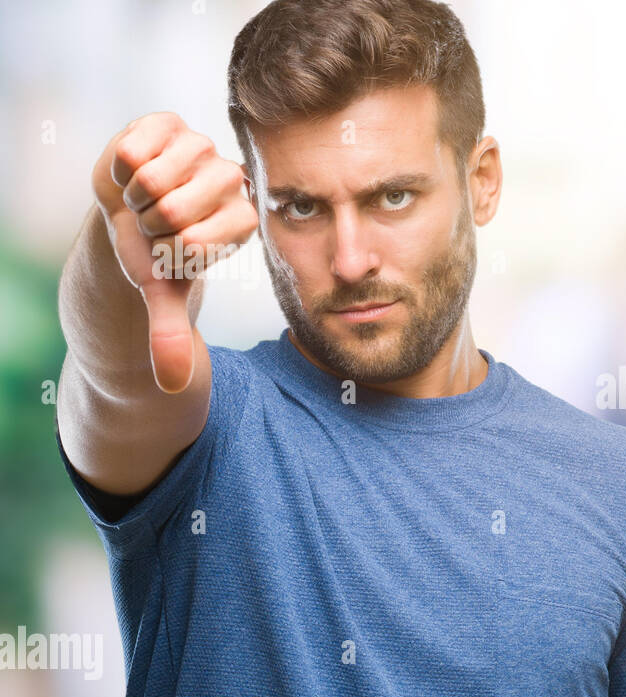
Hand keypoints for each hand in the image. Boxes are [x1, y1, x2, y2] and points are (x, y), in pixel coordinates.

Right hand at [91, 112, 256, 392]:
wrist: (130, 213)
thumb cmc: (157, 253)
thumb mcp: (163, 293)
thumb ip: (171, 334)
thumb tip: (173, 384)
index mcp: (246, 221)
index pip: (195, 243)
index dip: (167, 252)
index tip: (170, 250)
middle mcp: (234, 180)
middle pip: (173, 210)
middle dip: (149, 226)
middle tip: (154, 224)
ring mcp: (203, 147)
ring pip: (152, 178)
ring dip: (134, 196)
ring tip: (144, 200)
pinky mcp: (169, 123)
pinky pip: (132, 147)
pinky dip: (120, 167)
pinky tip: (133, 172)